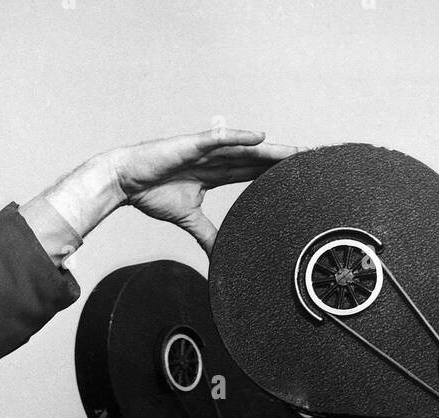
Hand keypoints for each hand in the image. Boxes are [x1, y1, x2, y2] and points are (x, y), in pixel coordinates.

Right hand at [108, 128, 296, 251]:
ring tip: (297, 152)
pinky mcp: (191, 145)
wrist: (125, 180)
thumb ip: (207, 235)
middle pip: (257, 158)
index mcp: (215, 173)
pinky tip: (260, 137)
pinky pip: (219, 139)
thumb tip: (220, 258)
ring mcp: (205, 149)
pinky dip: (239, 138)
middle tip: (312, 162)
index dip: (276, 174)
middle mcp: (215, 158)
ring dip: (271, 149)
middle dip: (284, 160)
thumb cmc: (151, 193)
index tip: (300, 178)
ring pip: (245, 148)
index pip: (253, 172)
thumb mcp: (188, 219)